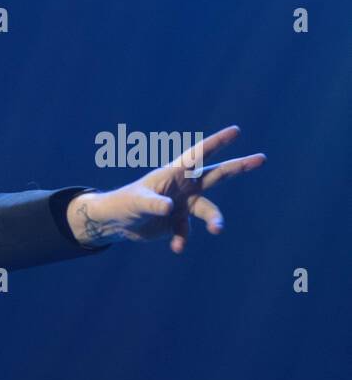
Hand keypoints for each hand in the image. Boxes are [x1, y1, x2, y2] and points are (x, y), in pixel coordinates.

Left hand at [67, 125, 265, 252]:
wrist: (117, 223)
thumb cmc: (125, 203)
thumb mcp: (137, 202)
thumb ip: (154, 204)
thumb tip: (170, 207)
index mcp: (175, 172)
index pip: (198, 154)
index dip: (218, 142)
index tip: (236, 130)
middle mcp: (184, 186)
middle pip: (217, 173)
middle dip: (239, 166)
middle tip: (262, 158)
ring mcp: (184, 204)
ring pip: (209, 209)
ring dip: (215, 219)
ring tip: (217, 229)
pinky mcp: (179, 221)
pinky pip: (188, 231)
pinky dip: (183, 240)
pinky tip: (176, 248)